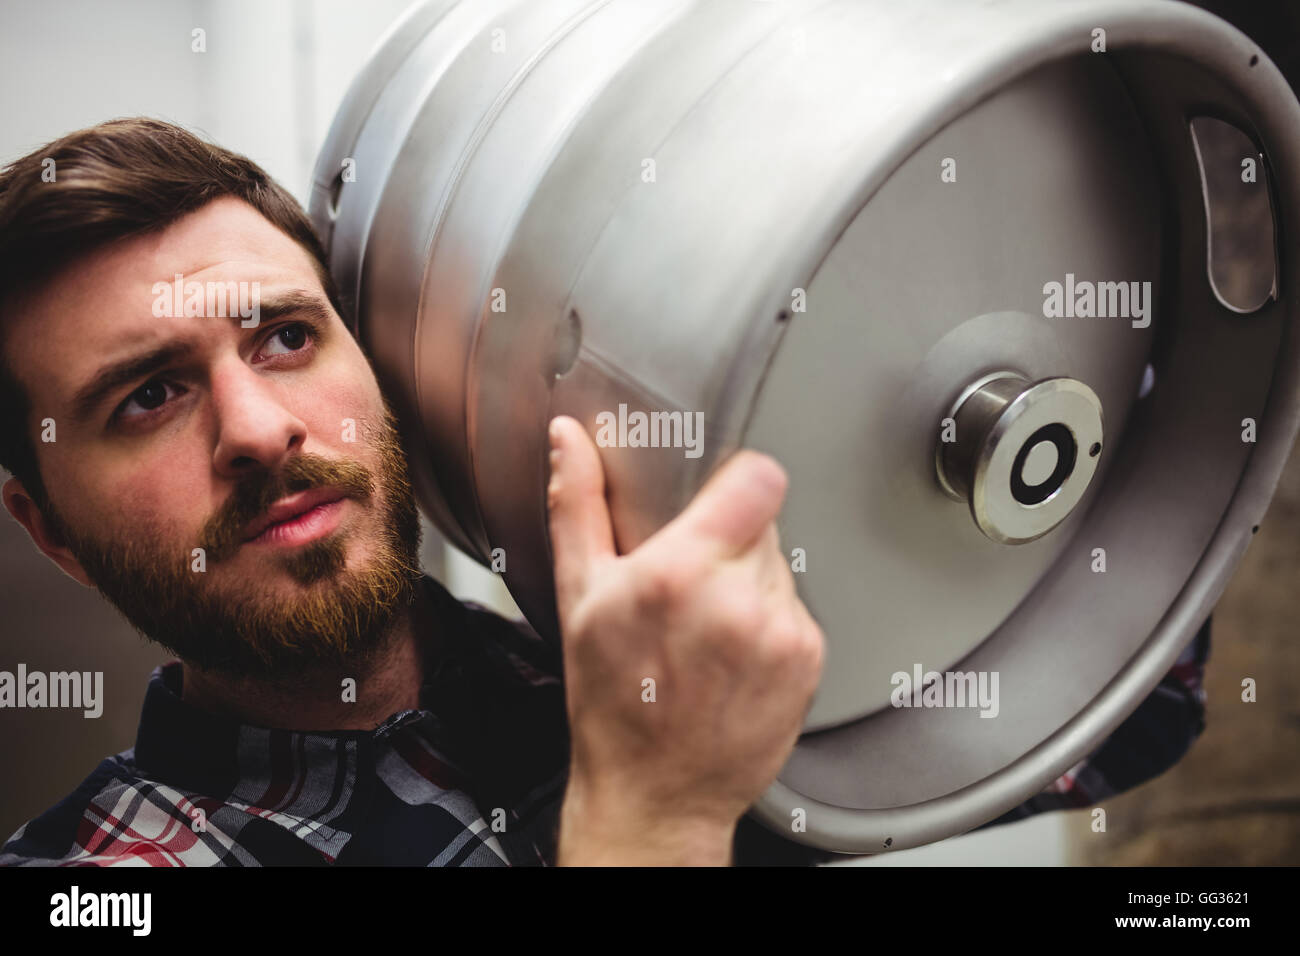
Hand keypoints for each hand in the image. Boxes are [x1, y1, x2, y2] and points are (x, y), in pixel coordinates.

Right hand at [546, 414, 824, 864]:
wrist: (655, 793)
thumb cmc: (610, 702)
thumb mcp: (580, 598)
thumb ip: (578, 506)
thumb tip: (569, 440)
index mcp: (678, 573)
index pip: (758, 480)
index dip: (739, 479)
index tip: (719, 495)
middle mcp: (737, 600)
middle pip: (762, 523)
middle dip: (728, 540)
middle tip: (689, 583)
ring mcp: (780, 632)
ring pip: (778, 565)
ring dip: (748, 582)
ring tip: (706, 627)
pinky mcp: (808, 660)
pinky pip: (795, 608)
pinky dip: (768, 622)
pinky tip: (730, 655)